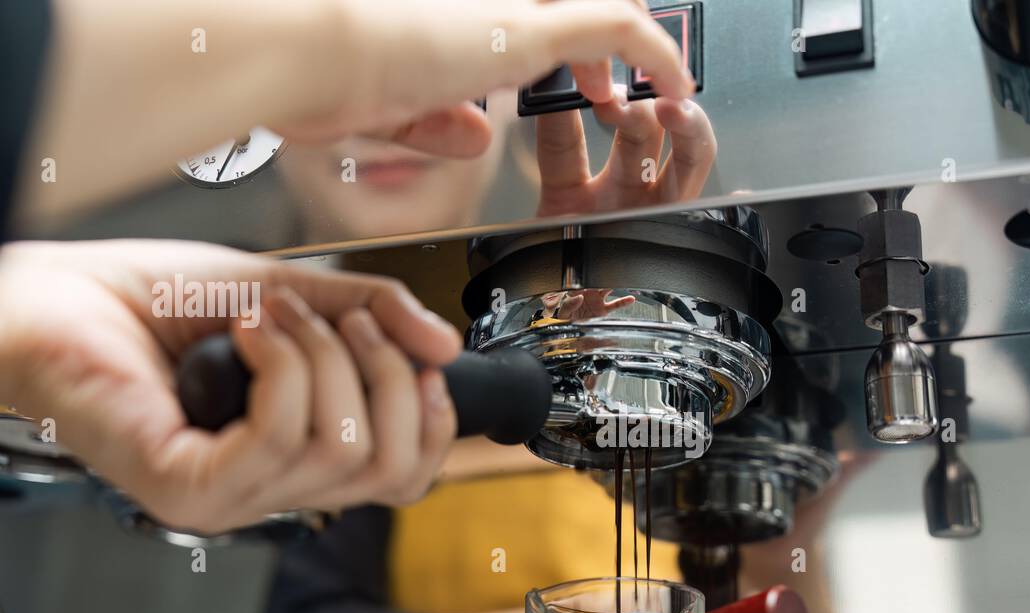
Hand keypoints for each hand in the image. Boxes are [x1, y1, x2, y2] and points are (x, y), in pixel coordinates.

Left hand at [0, 240, 460, 532]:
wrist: (55, 296)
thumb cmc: (153, 301)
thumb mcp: (297, 297)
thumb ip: (373, 316)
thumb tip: (444, 345)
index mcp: (299, 459)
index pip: (406, 478)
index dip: (434, 418)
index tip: (419, 357)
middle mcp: (271, 492)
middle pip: (392, 469)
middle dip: (385, 375)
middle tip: (342, 320)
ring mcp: (231, 501)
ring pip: (342, 448)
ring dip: (326, 359)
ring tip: (277, 315)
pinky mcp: (191, 491)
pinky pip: (283, 439)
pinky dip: (283, 368)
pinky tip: (251, 332)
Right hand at [25, 0, 698, 219]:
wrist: (305, 51)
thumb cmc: (318, 77)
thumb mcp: (388, 113)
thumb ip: (436, 122)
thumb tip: (476, 134)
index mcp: (456, 31)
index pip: (529, 31)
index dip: (565, 58)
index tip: (583, 88)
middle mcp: (489, 15)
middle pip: (565, 20)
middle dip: (600, 55)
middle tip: (619, 94)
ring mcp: (508, 16)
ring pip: (597, 17)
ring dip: (633, 55)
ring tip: (661, 94)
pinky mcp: (526, 29)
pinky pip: (616, 29)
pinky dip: (654, 52)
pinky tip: (678, 83)